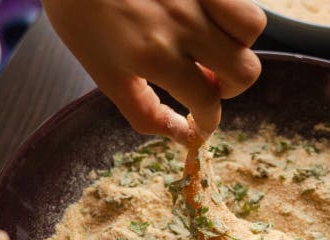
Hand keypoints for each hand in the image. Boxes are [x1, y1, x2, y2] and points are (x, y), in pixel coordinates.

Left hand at [45, 0, 266, 143]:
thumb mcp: (102, 72)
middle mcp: (182, 24)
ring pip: (252, 28)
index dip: (210, 120)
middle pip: (244, 70)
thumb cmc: (77, 11)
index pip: (207, 100)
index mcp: (154, 55)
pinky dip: (230, 12)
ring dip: (238, 44)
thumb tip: (182, 137)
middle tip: (208, 83)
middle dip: (230, 87)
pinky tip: (205, 15)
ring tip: (213, 45)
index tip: (204, 122)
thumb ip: (143, 110)